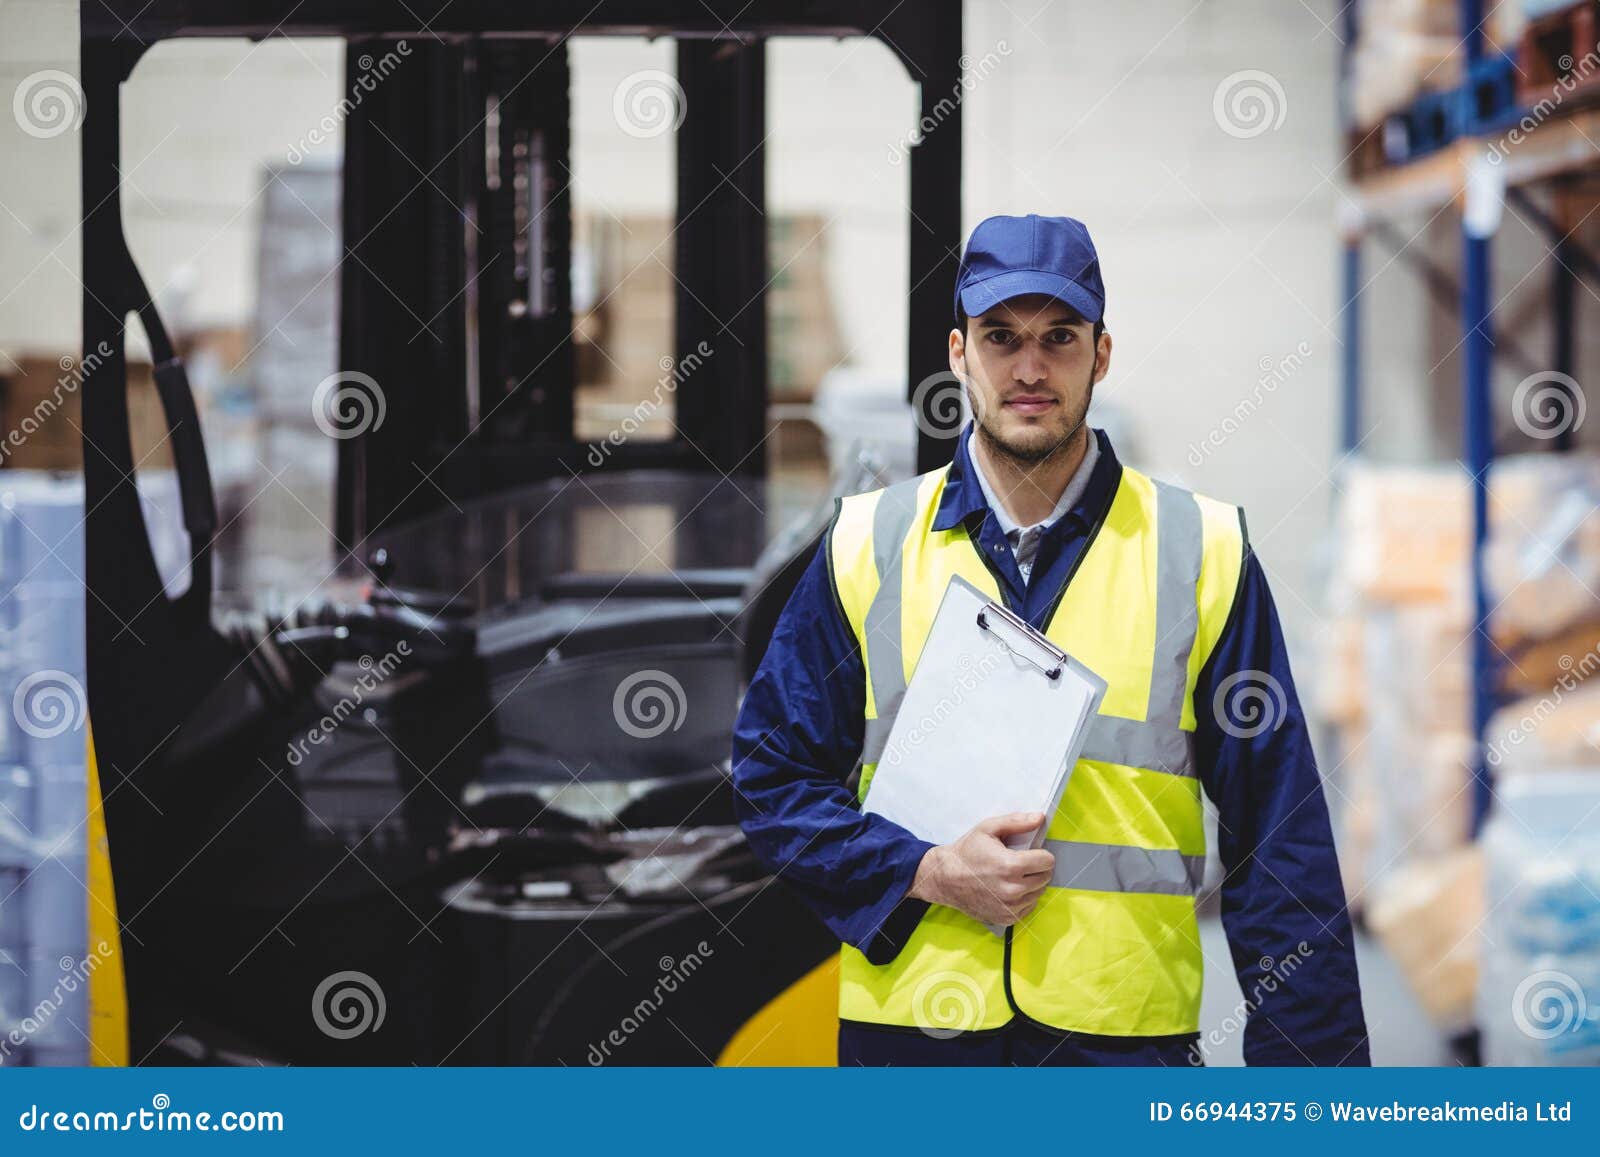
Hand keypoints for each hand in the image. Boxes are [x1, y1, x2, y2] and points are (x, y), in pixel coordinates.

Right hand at [908, 812, 1053, 925]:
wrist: (945, 878)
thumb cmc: (966, 853)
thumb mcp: (987, 829)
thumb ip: (1016, 822)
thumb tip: (1039, 818)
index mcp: (1011, 866)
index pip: (1048, 861)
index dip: (1040, 853)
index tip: (1030, 852)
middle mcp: (1013, 890)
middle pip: (1046, 877)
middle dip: (1036, 868)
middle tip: (1019, 863)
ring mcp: (1010, 907)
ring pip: (1039, 892)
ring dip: (1031, 883)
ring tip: (1012, 875)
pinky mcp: (1007, 918)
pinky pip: (1029, 906)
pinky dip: (1024, 897)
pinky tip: (1008, 888)